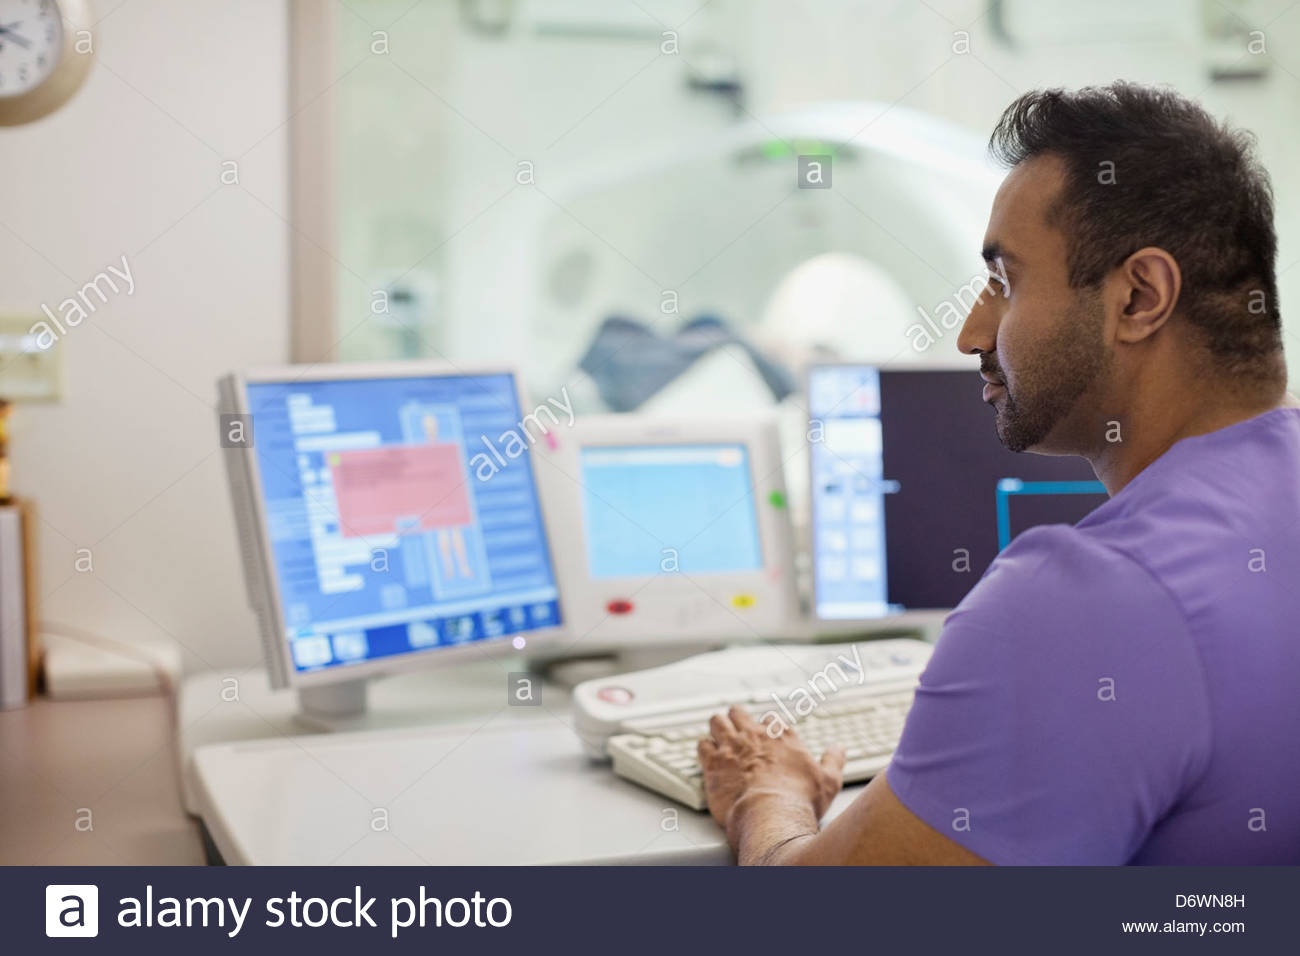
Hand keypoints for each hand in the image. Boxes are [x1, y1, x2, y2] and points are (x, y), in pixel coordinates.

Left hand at [697, 706, 844, 834]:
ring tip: (718, 735)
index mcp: (781, 737)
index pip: (770, 720)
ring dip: (717, 728)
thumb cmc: (798, 801)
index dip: (767, 727)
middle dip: (737, 719)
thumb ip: (833, 761)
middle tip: (736, 729)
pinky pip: (702, 744)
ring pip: (717, 722)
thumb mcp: (828, 781)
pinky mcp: (713, 762)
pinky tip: (707, 756)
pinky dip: (704, 748)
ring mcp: (731, 746)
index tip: (766, 735)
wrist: (770, 816)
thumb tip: (840, 749)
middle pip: (740, 713)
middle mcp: (755, 736)